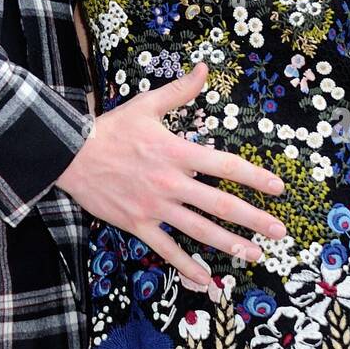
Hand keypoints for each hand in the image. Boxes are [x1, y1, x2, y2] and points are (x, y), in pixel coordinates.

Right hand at [56, 60, 286, 285]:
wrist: (69, 154)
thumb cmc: (111, 129)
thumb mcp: (147, 105)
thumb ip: (180, 91)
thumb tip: (205, 68)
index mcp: (176, 152)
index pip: (224, 166)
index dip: (254, 177)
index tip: (277, 187)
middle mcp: (170, 182)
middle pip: (219, 205)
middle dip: (253, 219)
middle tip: (279, 231)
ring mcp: (154, 207)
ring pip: (199, 231)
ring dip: (229, 244)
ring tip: (254, 254)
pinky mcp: (138, 224)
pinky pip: (166, 249)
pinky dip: (187, 266)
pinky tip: (206, 280)